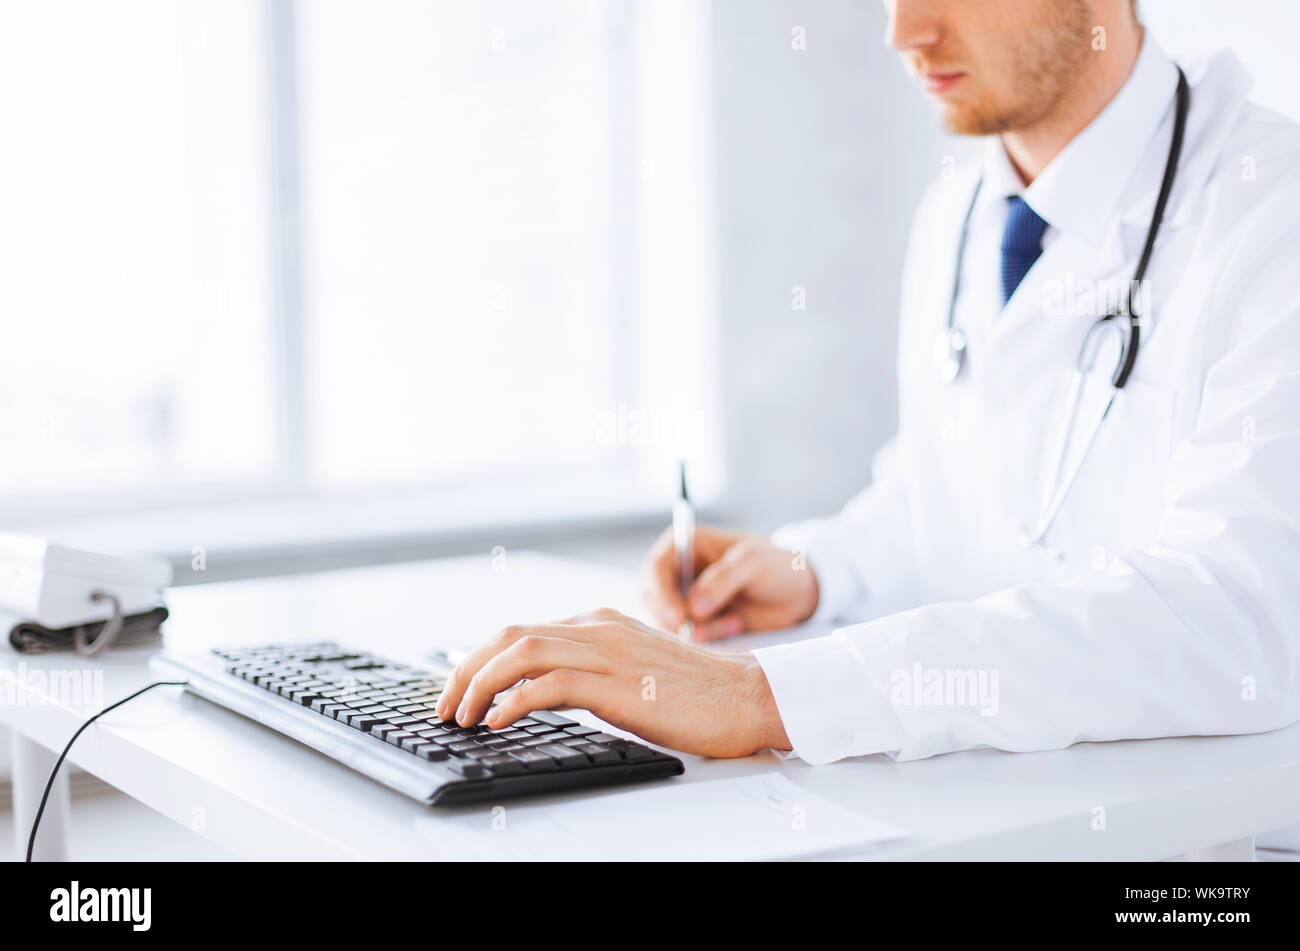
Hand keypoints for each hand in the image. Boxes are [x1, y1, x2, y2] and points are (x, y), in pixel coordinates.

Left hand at [433, 608, 790, 757]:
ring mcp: (608, 651)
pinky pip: (550, 685)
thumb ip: (595, 668)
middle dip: (467, 669)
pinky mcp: (618, 683)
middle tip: (445, 706)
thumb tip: (545, 691)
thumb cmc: (697, 693)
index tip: (459, 690)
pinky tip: (497, 723)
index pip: (522, 630)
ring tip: (462, 716)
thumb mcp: (635, 669)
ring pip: (522, 652)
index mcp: (600, 622)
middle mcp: (598, 627)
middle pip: (511, 635)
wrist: (747, 697)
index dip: (481, 659)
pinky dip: (513, 701)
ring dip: (480, 684)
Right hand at [642, 524, 818, 640]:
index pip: (656, 567)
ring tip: (734, 621)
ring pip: (669, 621)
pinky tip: (736, 623)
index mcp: (686, 544)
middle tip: (700, 629)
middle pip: (655, 598)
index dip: (661, 593)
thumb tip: (693, 608)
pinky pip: (689, 634)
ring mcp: (688, 597)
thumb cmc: (775, 565)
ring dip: (698, 628)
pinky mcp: (700, 620)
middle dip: (675, 617)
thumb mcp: (752, 563)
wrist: (797, 592)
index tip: (678, 617)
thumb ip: (722, 581)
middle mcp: (681, 570)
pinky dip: (710, 635)